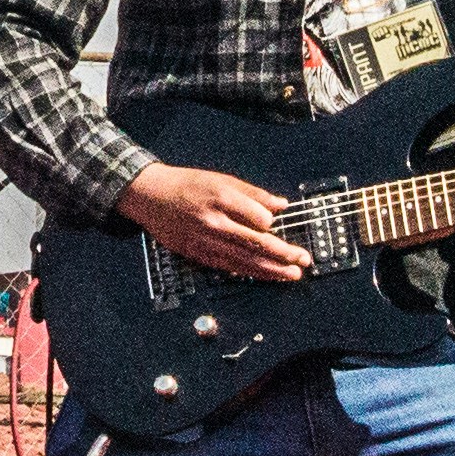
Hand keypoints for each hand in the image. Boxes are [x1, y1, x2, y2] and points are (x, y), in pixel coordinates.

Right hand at [117, 163, 311, 283]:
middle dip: (284, 254)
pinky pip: (230, 267)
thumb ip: (254, 193)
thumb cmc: (187, 184)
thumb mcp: (222, 179)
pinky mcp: (199, 254)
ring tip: (292, 274)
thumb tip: (281, 204)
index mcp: (222, 198)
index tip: (276, 224)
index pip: (260, 219)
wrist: (151, 196)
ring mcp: (206, 241)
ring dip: (272, 270)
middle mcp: (215, 222)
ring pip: (246, 260)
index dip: (272, 223)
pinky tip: (265, 276)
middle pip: (257, 243)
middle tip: (303, 259)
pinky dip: (250, 273)